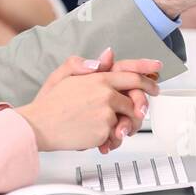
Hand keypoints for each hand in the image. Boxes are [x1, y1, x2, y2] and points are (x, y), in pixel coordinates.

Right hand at [16, 49, 159, 152]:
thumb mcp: (63, 74)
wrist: (39, 126)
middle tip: (139, 112)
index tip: (156, 84)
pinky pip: (115, 135)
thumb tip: (107, 56)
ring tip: (106, 128)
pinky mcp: (104, 132)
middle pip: (135, 101)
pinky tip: (96, 137)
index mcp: (98, 78)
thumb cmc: (49, 103)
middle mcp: (106, 94)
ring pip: (126, 120)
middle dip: (139, 108)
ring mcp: (106, 114)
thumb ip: (84, 63)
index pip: (131, 76)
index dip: (148, 79)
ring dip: (121, 126)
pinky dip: (109, 139)